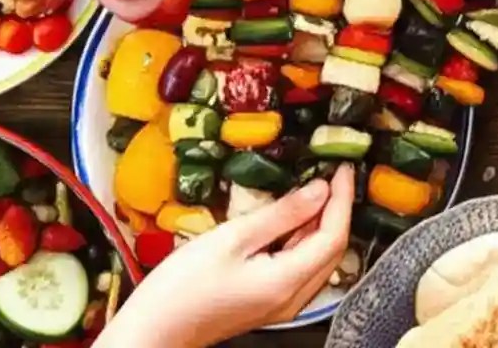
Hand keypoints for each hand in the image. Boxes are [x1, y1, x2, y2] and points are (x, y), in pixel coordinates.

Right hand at [95, 166, 355, 347]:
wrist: (154, 329)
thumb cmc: (183, 285)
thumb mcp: (232, 238)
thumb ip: (281, 214)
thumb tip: (319, 190)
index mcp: (289, 282)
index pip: (335, 236)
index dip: (342, 199)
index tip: (343, 168)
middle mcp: (295, 298)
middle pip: (333, 249)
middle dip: (337, 209)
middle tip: (333, 174)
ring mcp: (283, 304)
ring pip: (318, 259)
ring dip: (321, 224)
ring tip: (317, 188)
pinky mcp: (270, 302)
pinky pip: (301, 267)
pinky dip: (303, 239)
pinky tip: (293, 219)